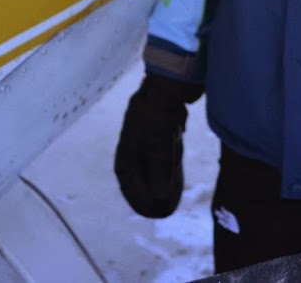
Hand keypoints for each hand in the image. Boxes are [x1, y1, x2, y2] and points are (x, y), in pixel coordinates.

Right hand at [113, 74, 200, 216]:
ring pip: (151, 174)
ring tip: (174, 198)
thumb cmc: (157, 117)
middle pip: (141, 184)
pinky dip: (166, 173)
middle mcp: (131, 156)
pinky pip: (160, 163)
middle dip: (153, 198)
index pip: (131, 190)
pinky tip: (175, 178)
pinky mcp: (156, 140)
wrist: (165, 87)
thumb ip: (159, 174)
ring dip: (161, 187)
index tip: (159, 213)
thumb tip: (160, 200)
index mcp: (125, 159)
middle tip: (168, 210)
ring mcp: (144, 148)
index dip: (143, 204)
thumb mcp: (158, 147)